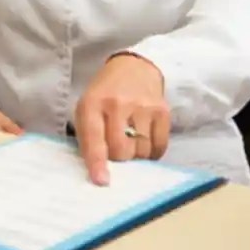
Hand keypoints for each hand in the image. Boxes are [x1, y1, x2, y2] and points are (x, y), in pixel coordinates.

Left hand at [74, 53, 169, 185]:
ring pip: (141, 151)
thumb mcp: (87, 108)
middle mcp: (117, 104)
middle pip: (121, 150)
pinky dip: (152, 151)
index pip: (93, 138)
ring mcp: (142, 106)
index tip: (101, 181)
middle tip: (117, 147)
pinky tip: (145, 138)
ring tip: (131, 138)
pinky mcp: (162, 111)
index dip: (97, 162)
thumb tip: (100, 172)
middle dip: (119, 158)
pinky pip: (159, 147)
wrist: (134, 68)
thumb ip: (89, 137)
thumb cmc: (105, 95)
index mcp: (92, 103)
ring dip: (136, 154)